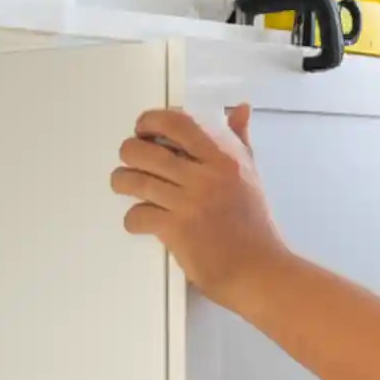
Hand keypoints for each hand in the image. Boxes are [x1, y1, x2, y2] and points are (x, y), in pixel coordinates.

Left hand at [111, 104, 288, 309]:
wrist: (258, 270)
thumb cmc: (254, 224)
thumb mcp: (249, 175)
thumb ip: (239, 141)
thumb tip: (240, 109)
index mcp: (223, 159)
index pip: (178, 124)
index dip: (151, 120)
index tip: (143, 128)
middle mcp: (205, 176)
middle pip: (146, 150)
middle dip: (129, 152)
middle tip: (130, 160)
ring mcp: (189, 203)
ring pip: (135, 180)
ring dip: (121, 181)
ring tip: (123, 184)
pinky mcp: (176, 230)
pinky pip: (138, 214)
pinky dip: (132, 218)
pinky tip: (140, 220)